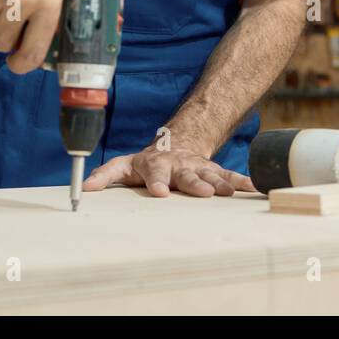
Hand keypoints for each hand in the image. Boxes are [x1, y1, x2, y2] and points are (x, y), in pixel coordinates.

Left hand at [83, 144, 257, 197]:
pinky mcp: (212, 170)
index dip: (156, 182)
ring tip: (230, 193)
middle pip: (185, 174)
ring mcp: (196, 167)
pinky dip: (241, 181)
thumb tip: (85, 189)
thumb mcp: (123, 166)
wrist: (173, 145)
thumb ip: (105, 175)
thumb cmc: (145, 164)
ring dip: (220, 183)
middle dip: (194, 183)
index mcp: (153, 165)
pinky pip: (228, 175)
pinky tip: (253, 188)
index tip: (160, 193)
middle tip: (204, 193)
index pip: (153, 173)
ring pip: (209, 174)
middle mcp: (177, 165)